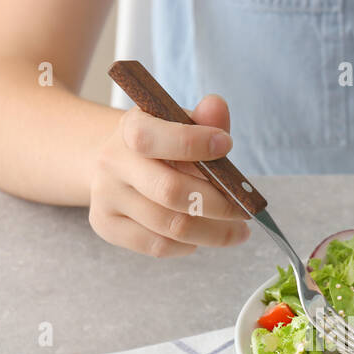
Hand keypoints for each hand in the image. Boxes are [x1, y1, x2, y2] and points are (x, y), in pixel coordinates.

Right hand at [88, 94, 249, 256]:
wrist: (116, 164)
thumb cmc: (160, 145)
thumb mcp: (179, 125)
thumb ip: (203, 119)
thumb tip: (216, 107)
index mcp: (130, 128)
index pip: (153, 139)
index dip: (193, 143)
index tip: (228, 144)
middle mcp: (112, 162)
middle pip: (169, 191)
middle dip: (218, 204)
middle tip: (247, 211)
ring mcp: (105, 197)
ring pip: (169, 226)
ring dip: (213, 232)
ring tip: (238, 231)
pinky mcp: (107, 226)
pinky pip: (157, 246)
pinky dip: (189, 245)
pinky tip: (203, 237)